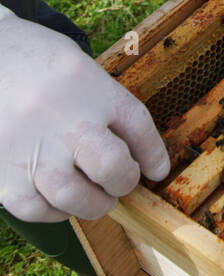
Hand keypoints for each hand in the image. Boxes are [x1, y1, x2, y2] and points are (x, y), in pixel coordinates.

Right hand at [0, 13, 169, 222]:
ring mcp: (31, 147)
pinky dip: (54, 211)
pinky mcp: (3, 171)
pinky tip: (58, 199)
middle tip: (119, 183)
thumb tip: (137, 153)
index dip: (153, 153)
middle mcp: (62, 118)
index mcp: (88, 85)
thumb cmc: (37, 63)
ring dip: (92, 204)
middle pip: (111, 167)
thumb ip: (107, 103)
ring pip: (74, 196)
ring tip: (94, 197)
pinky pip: (35, 208)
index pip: (137, 124)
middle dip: (123, 182)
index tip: (156, 170)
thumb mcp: (81, 67)